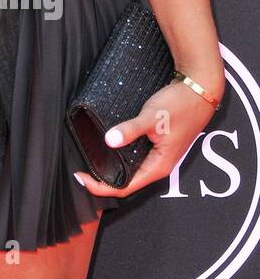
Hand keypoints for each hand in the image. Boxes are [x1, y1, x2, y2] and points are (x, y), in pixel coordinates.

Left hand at [73, 78, 221, 198]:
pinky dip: (119, 156)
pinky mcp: (156, 145)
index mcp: (158, 166)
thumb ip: (131, 130)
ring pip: (130, 170)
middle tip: (79, 170)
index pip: (124, 187)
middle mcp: (158, 165)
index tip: (80, 176)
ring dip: (110, 168)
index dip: (100, 186)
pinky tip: (106, 147)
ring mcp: (158, 156)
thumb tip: (109, 140)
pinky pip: (134, 158)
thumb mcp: (152, 118)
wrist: (199, 91)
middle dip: (102, 180)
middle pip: (126, 182)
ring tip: (88, 161)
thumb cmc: (179, 105)